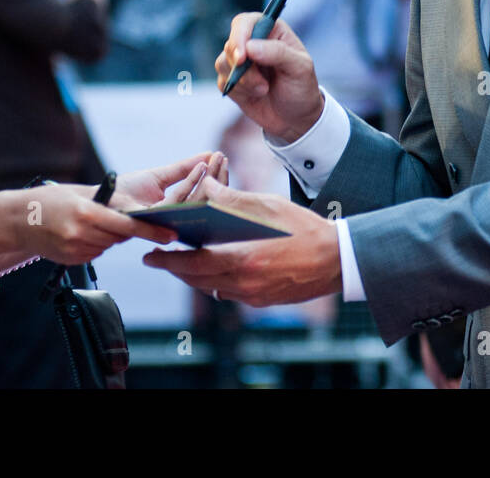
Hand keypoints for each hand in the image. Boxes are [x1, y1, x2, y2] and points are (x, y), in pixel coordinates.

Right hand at [15, 183, 176, 262]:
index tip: (171, 235)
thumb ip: (107, 205)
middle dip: (127, 229)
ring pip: (108, 246)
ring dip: (109, 236)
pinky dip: (96, 244)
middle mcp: (81, 234)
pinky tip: (80, 233)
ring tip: (91, 222)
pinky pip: (95, 253)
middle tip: (123, 218)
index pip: (128, 226)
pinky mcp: (70, 260)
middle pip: (120, 237)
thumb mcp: (80, 194)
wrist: (17, 219)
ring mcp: (74, 250)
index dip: (152, 231)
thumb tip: (137, 214)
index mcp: (87, 213)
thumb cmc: (52, 200)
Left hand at [106, 150, 229, 209]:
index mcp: (178, 211)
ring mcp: (168, 220)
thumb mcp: (159, 176)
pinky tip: (200, 167)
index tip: (222, 158)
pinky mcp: (156, 219)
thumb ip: (182, 169)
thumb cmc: (127, 191)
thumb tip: (207, 154)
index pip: (202, 195)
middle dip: (217, 178)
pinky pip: (179, 200)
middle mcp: (176, 218)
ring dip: (208, 178)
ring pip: (196, 201)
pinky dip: (191, 182)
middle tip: (224, 159)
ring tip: (215, 160)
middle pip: (203, 199)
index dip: (214, 177)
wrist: (102, 199)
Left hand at [142, 175, 341, 305]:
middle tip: (158, 260)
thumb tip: (207, 188)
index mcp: (242, 258)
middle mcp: (244, 283)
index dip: (169, 260)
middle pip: (197, 280)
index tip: (152, 255)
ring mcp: (254, 296)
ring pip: (212, 289)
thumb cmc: (305, 229)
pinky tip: (215, 269)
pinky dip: (217, 282)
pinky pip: (230, 293)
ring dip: (195, 277)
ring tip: (183, 262)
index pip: (193, 263)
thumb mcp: (268, 206)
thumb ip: (234, 200)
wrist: (338, 260)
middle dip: (175, 269)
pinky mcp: (263, 301)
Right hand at [216, 14, 323, 142]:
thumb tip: (250, 47)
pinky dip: (239, 91)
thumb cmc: (302, 87)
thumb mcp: (300, 68)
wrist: (296, 118)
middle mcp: (253, 42)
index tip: (242, 57)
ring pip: (223, 63)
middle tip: (261, 84)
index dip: (239, 36)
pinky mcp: (232, 80)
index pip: (245, 22)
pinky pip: (222, 81)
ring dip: (244, 81)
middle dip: (242, 66)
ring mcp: (240, 62)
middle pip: (231, 44)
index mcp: (271, 31)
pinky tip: (256, 95)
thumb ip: (278, 53)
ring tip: (264, 89)